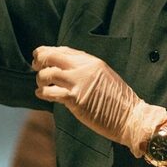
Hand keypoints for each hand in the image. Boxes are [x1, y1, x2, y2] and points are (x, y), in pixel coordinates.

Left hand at [32, 46, 166, 156]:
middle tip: (36, 67)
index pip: (63, 49)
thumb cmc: (119, 100)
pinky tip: (41, 94)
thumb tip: (66, 68)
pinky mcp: (75, 99)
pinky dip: (42, 92)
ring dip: (40, 79)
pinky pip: (50, 92)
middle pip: (51, 56)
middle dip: (39, 60)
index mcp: (92, 61)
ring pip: (47, 73)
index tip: (41, 57)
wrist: (131, 117)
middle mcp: (84, 68)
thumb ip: (87, 70)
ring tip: (41, 85)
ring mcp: (79, 82)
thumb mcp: (104, 76)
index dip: (48, 52)